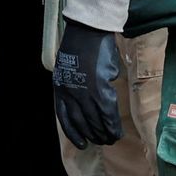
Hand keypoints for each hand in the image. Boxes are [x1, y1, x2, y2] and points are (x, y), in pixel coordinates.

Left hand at [51, 20, 122, 149]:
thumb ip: (79, 85)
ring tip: (110, 140)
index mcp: (60, 88)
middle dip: (91, 134)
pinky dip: (111, 125)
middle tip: (101, 142)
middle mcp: (69, 94)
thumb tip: (94, 98)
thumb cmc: (81, 46)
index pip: (64, 117)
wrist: (87, 31)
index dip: (73, 132)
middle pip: (80, 122)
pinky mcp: (99, 90)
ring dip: (103, 133)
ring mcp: (84, 93)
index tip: (81, 143)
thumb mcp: (71, 68)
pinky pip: (106, 114)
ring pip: (94, 121)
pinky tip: (116, 132)